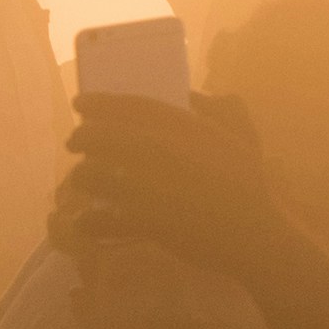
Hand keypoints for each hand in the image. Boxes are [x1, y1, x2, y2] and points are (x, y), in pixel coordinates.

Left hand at [64, 92, 296, 285]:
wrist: (254, 233)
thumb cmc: (249, 183)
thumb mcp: (242, 136)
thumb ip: (219, 109)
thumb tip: (191, 96)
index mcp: (182, 127)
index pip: (129, 106)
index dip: (99, 101)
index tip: (81, 103)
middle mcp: (159, 151)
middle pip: (101, 137)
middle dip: (81, 138)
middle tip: (74, 142)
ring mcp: (150, 187)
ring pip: (94, 175)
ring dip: (83, 177)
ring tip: (83, 180)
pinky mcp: (146, 221)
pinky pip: (102, 219)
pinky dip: (89, 221)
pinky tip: (86, 221)